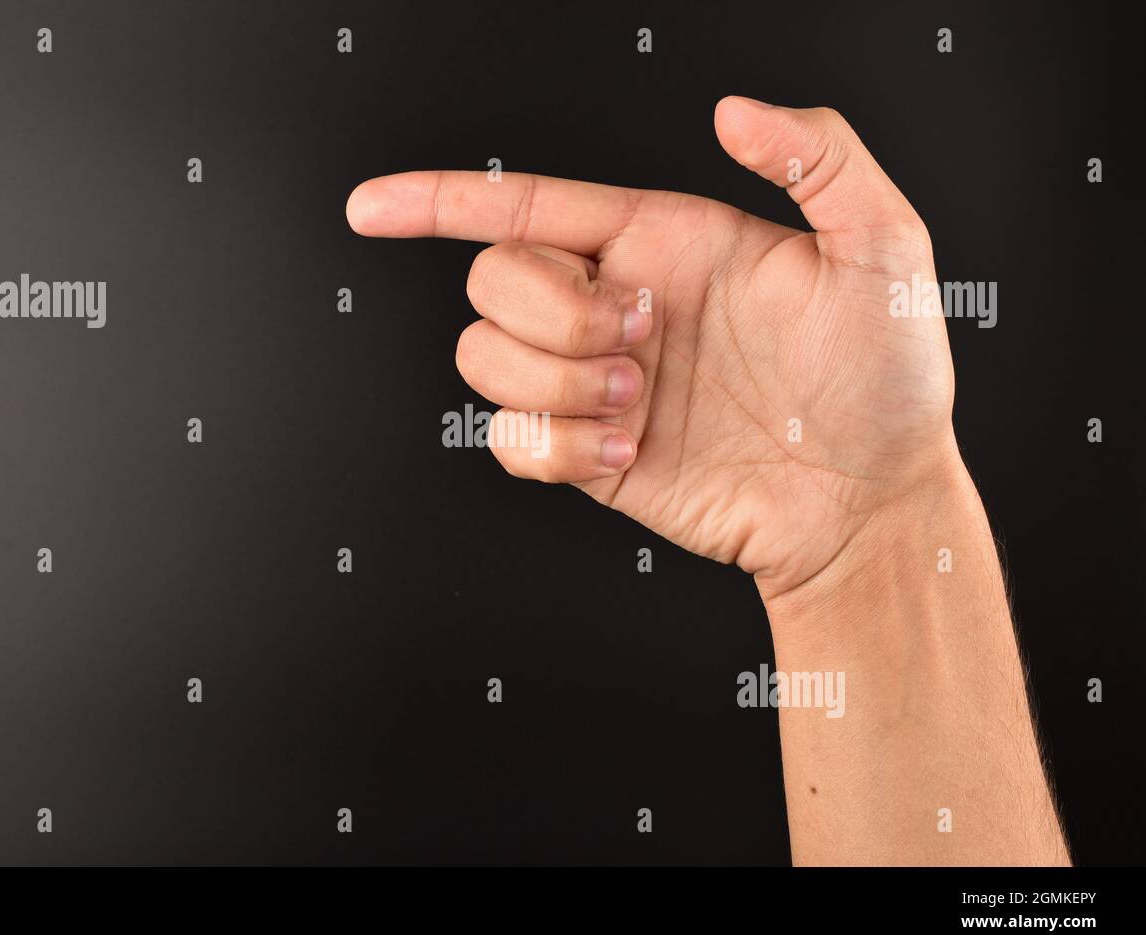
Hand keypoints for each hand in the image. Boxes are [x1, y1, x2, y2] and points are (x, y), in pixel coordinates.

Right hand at [347, 96, 956, 597]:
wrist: (869, 502)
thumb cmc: (886, 382)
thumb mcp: (885, 250)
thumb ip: (820, 158)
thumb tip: (735, 109)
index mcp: (660, 243)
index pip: (524, 205)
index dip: (438, 200)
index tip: (370, 207)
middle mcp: (613, 306)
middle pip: (491, 280)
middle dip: (552, 313)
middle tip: (640, 343)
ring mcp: (593, 381)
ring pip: (483, 360)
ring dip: (554, 383)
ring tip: (639, 403)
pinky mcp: (586, 452)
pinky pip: (508, 442)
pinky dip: (555, 447)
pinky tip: (625, 448)